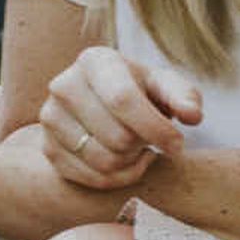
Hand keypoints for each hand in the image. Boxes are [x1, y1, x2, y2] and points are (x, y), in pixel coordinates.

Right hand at [37, 45, 201, 191]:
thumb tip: (191, 116)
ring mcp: (50, 117)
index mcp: (95, 61)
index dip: (156, 129)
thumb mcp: (165, 87)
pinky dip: (117, 179)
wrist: (102, 105)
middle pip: (117, 137)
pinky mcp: (47, 148)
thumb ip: (184, 96)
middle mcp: (64, 85)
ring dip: (132, 164)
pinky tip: (125, 163)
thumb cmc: (141, 93)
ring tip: (139, 150)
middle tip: (152, 141)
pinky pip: (91, 179)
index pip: (123, 100)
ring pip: (104, 162)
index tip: (178, 144)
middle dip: (145, 146)